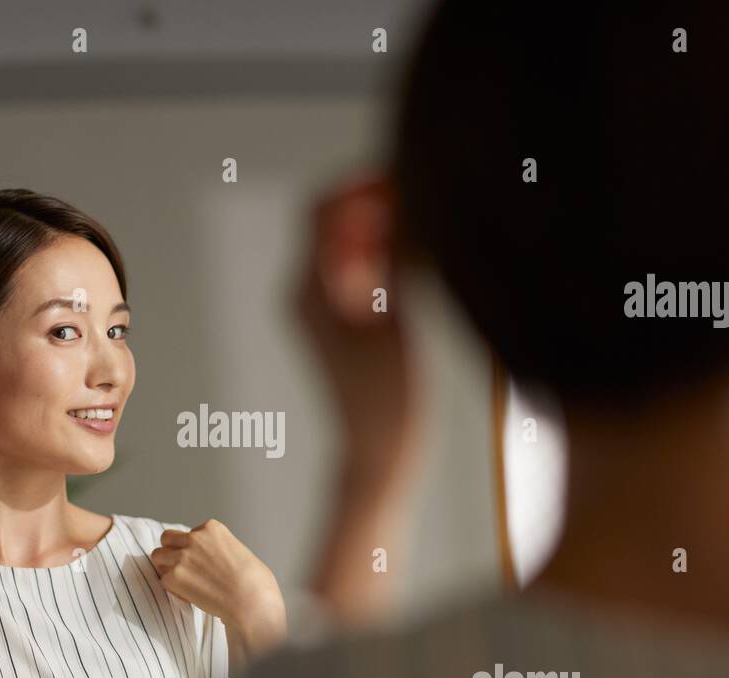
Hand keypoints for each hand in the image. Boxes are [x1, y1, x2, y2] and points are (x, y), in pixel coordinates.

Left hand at [150, 519, 286, 662]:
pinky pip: (163, 580)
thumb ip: (219, 548)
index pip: (189, 533)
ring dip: (166, 568)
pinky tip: (190, 596)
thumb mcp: (238, 551)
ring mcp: (183, 557)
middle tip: (182, 569)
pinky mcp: (175, 577)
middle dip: (171, 551)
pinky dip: (173, 589)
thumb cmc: (255, 582)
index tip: (202, 563)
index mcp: (212, 528)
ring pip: (158, 556)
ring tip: (182, 582)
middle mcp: (195, 538)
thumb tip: (212, 558)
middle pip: (167, 538)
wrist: (251, 602)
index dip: (192, 548)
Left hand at [293, 170, 420, 478]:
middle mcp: (304, 294)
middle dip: (374, 201)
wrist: (376, 452)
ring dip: (380, 227)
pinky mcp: (336, 321)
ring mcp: (318, 308)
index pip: (322, 209)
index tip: (404, 175)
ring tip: (425, 228)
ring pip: (344, 243)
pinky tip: (415, 261)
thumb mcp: (397, 321)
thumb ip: (394, 260)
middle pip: (331, 221)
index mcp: (310, 290)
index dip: (361, 184)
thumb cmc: (387, 398)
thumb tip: (403, 206)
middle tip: (423, 198)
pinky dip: (380, 254)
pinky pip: (352, 269)